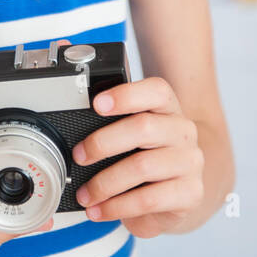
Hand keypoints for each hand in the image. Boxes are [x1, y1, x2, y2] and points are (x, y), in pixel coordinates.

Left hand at [71, 75, 203, 238]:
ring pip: (143, 167)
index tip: (96, 103)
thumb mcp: (128, 124)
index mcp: (167, 106)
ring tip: (85, 193)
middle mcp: (183, 130)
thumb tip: (65, 47)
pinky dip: (118, 207)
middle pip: (143, 128)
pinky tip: (101, 210)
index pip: (156, 90)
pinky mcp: (190, 193)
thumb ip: (100, 93)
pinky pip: (150, 200)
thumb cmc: (145, 152)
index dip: (126, 95)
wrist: (180, 189)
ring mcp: (190, 162)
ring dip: (105, 183)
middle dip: (103, 143)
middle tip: (78, 156)